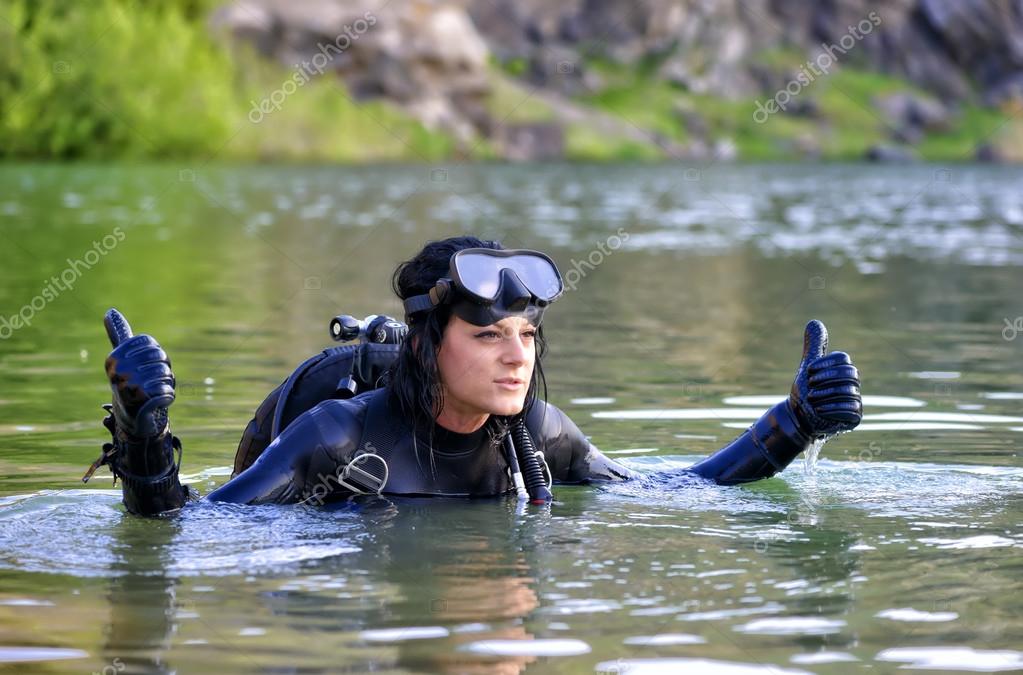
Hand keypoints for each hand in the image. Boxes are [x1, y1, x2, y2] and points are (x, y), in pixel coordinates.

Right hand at [104, 309, 174, 437]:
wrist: (131, 417)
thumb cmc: (132, 383)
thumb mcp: (125, 358)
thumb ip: (119, 334)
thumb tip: (110, 311)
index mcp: (114, 358)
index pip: (150, 344)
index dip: (156, 355)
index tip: (145, 365)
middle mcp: (118, 371)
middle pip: (160, 358)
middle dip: (163, 370)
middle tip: (150, 382)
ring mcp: (128, 387)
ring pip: (166, 375)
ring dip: (165, 385)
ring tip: (152, 393)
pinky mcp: (141, 403)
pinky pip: (168, 392)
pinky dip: (168, 397)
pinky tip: (156, 403)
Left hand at [788, 320, 861, 437]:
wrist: (797, 417)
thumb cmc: (804, 391)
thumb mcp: (807, 367)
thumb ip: (814, 346)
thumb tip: (815, 322)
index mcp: (843, 370)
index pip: (843, 358)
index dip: (825, 364)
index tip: (808, 371)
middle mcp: (853, 384)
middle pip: (849, 373)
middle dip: (826, 379)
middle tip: (810, 385)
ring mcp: (855, 400)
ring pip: (849, 391)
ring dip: (826, 395)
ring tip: (811, 399)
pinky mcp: (855, 417)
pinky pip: (851, 409)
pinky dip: (833, 408)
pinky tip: (819, 410)